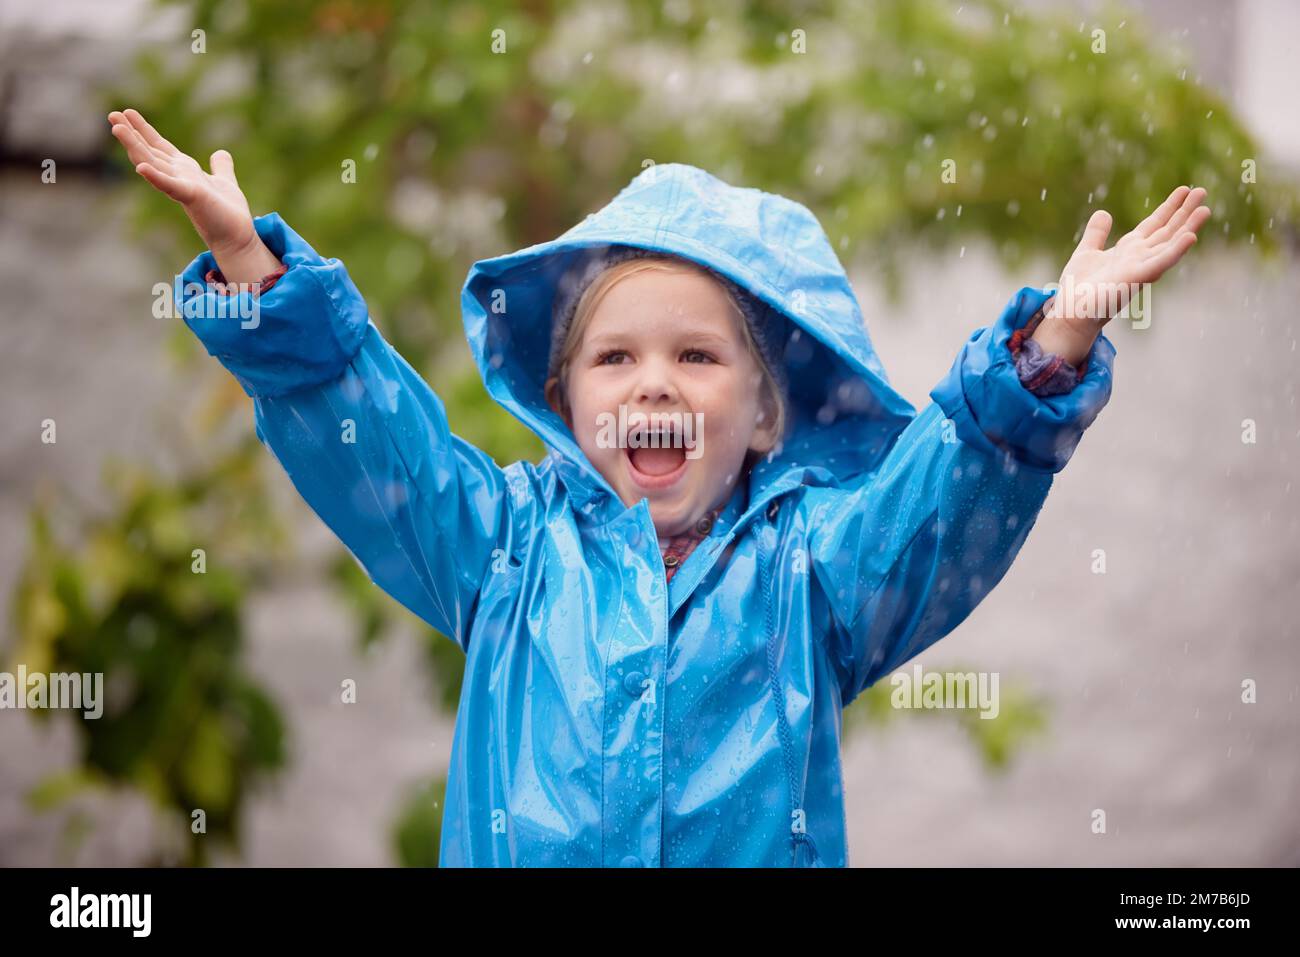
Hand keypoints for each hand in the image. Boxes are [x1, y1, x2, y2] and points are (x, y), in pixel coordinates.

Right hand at [107, 108, 281, 283]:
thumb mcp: (224, 182)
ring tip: (117, 129)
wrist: (237, 237)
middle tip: (112, 115)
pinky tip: (141, 168)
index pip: (159, 146)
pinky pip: (170, 186)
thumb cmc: (227, 213)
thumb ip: (221, 167)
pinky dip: (156, 177)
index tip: (127, 112)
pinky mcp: (191, 197)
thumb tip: (220, 153)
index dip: (144, 130)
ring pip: (152, 164)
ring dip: (134, 147)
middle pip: (149, 151)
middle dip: (131, 134)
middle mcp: (178, 177)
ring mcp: (181, 187)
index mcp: (184, 170)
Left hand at [1033, 185, 1210, 364]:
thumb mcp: (1086, 252)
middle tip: (1202, 191)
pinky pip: (1160, 262)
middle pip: (1167, 230)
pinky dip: (1176, 250)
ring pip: (1169, 244)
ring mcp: (1140, 268)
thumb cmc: (1078, 289)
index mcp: (1128, 250)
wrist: (1070, 313)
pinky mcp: (1136, 279)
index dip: (1169, 207)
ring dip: (1188, 227)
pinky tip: (1191, 236)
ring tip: (1205, 209)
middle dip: (1184, 212)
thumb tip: (1103, 213)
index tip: (1184, 190)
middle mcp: (1139, 258)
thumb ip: (1096, 234)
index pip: (1154, 224)